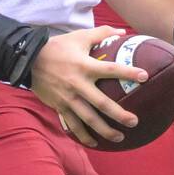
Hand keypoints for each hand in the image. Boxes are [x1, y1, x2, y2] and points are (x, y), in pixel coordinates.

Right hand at [29, 26, 147, 147]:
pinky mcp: (59, 106)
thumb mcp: (80, 36)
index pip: (111, 70)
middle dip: (119, 114)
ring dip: (104, 130)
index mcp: (85, 66)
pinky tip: (93, 143)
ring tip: (119, 138)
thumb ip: (102, 33)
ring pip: (88, 119)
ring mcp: (68, 98)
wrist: (29, 60)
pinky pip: (72, 124)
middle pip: (102, 103)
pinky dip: (82, 135)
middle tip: (134, 122)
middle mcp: (78, 84)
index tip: (145, 77)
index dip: (129, 72)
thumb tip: (122, 31)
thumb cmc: (58, 46)